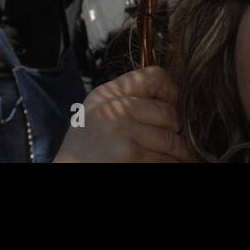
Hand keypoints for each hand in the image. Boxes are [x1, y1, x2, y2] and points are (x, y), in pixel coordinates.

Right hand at [54, 66, 194, 162]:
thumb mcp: (98, 113)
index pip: (154, 77)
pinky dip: (172, 164)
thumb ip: (128, 99)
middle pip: (167, 112)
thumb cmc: (85, 149)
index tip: (173, 105)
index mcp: (108, 95)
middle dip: (176, 129)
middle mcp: (114, 108)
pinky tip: (172, 164)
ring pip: (170, 139)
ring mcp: (122, 131)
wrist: (66, 172)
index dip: (171, 91)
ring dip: (180, 152)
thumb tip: (172, 96)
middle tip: (177, 139)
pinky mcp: (129, 155)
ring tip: (182, 156)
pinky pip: (164, 159)